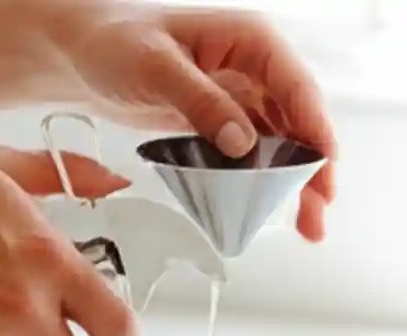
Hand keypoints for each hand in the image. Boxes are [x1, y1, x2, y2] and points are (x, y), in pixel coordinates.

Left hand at [64, 6, 336, 241]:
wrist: (82, 52)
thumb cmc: (115, 42)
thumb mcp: (156, 67)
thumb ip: (201, 102)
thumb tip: (243, 144)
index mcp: (250, 41)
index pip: (297, 87)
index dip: (316, 130)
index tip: (323, 168)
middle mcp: (254, 67)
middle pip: (299, 121)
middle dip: (313, 167)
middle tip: (318, 210)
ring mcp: (241, 96)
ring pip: (282, 143)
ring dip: (294, 182)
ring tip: (307, 224)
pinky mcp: (223, 122)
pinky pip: (254, 154)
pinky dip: (262, 182)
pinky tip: (265, 209)